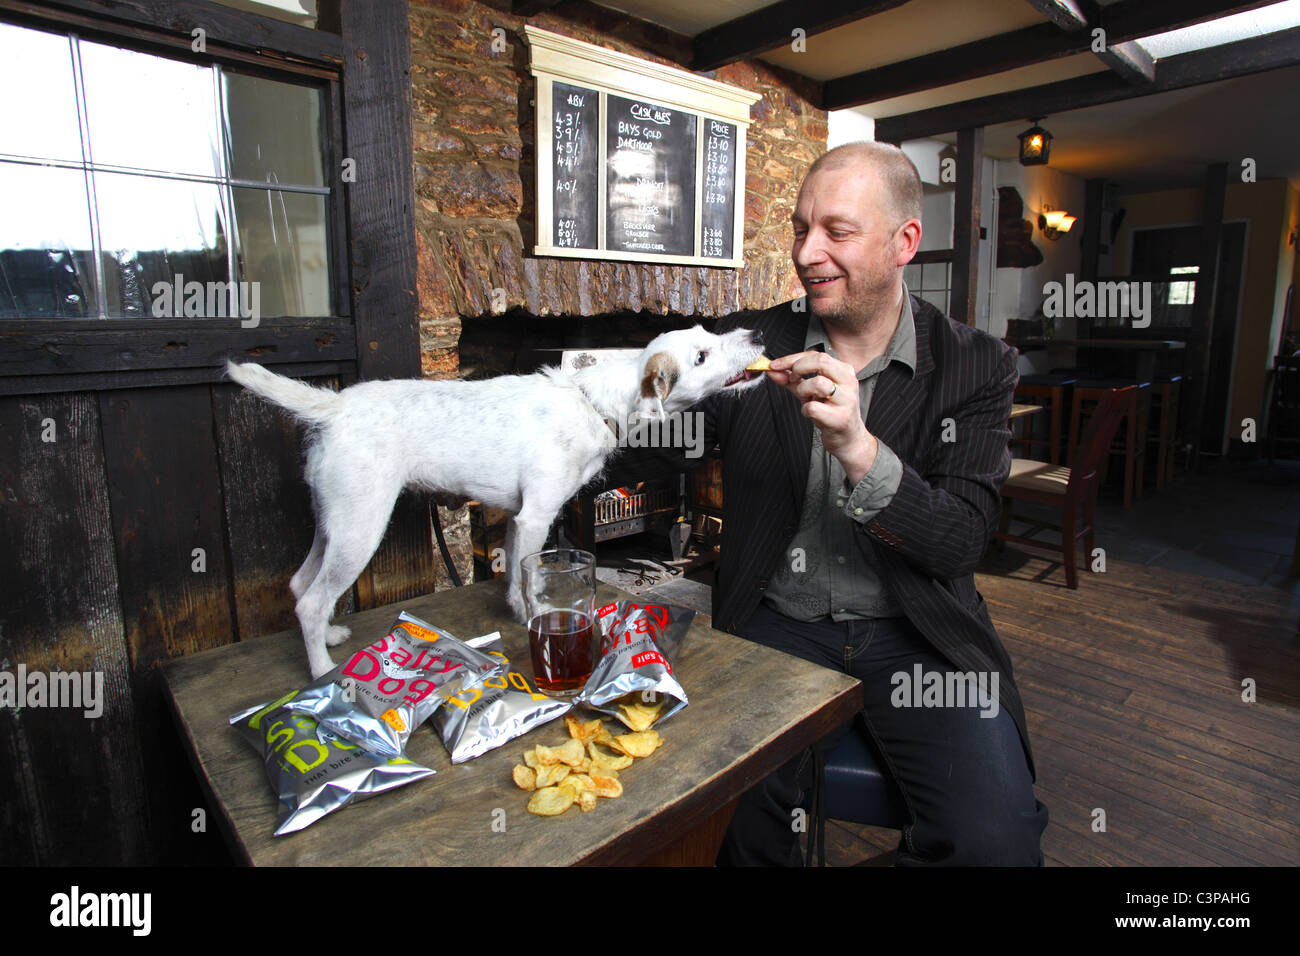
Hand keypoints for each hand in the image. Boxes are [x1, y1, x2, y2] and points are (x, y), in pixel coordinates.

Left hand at [767, 351, 878, 483]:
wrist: (848, 438)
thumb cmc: (830, 412)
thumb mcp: (811, 392)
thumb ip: (792, 380)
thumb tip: (773, 370)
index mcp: (844, 371)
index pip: (817, 355)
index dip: (792, 358)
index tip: (775, 364)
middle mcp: (849, 382)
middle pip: (820, 361)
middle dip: (798, 368)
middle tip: (792, 379)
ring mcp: (846, 400)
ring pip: (818, 383)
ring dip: (803, 390)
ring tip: (806, 399)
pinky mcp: (840, 418)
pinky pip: (813, 407)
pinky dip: (805, 410)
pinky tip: (811, 414)